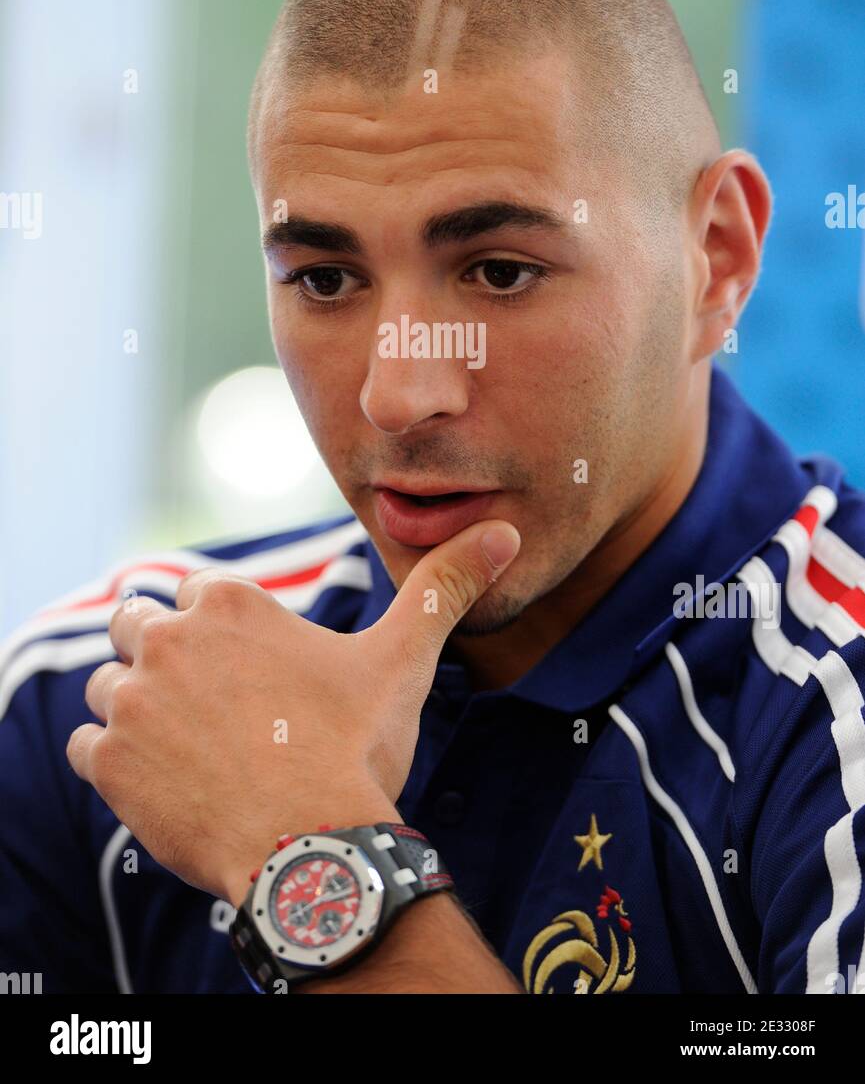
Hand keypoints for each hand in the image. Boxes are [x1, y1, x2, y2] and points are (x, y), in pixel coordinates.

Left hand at [66, 520, 519, 903]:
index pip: (197, 593)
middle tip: (215, 710)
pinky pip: (86, 746)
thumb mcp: (403, 659)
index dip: (220, 630)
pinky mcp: (107, 760)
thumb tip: (506, 533)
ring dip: (136, 709)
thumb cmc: (356, 748)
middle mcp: (169, 638)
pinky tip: (167, 783)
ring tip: (192, 748)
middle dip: (165, 658)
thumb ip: (444, 588)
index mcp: (230, 603)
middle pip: (138, 625)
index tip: (248, 672)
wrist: (313, 845)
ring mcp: (130, 699)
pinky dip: (114, 762)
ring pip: (107, 685)